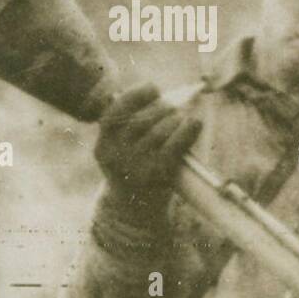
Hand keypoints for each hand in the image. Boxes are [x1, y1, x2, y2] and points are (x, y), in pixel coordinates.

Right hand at [95, 83, 201, 204]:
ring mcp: (135, 167)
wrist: (137, 209)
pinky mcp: (157, 175)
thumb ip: (136, 124)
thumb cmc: (137, 169)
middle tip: (174, 106)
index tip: (153, 88)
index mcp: (103, 145)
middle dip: (161, 107)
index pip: (114, 113)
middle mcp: (115, 156)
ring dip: (175, 118)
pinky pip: (174, 147)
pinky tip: (195, 122)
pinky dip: (187, 131)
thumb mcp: (125, 149)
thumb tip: (172, 95)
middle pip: (139, 120)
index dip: (135, 95)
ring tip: (182, 117)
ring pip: (158, 131)